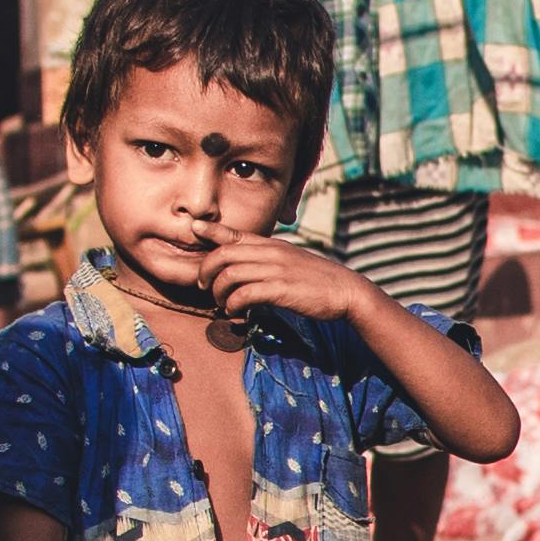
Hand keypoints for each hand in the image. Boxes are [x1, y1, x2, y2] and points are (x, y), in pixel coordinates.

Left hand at [192, 232, 377, 327]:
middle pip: (223, 254)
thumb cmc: (316, 280)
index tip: (194, 228)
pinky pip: (244, 294)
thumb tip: (246, 271)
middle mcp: (270, 253)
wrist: (345, 291)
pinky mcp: (280, 289)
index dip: (212, 230)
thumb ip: (268, 261)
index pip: (235, 233)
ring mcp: (275, 270)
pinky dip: (233, 305)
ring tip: (222, 304)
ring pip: (229, 275)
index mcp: (271, 244)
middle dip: (206, 272)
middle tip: (205, 288)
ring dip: (219, 293)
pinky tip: (236, 312)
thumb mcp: (290, 262)